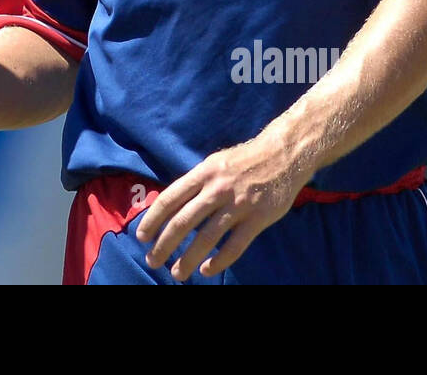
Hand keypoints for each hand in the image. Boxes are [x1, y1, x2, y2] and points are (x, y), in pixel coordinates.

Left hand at [135, 132, 308, 280]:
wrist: (284, 154)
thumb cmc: (244, 160)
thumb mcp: (214, 163)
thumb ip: (195, 184)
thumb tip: (171, 206)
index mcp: (203, 173)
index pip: (170, 199)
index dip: (153, 219)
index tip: (142, 237)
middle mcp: (217, 189)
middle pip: (183, 221)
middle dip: (164, 244)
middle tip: (152, 261)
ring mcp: (238, 204)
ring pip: (207, 238)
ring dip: (188, 259)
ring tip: (177, 273)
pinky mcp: (258, 218)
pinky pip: (235, 246)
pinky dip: (219, 261)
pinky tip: (207, 270)